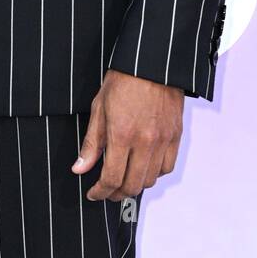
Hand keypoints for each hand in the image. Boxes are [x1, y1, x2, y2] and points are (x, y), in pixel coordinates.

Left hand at [72, 69, 183, 200]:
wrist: (151, 63)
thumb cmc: (123, 80)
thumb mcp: (99, 108)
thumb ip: (91, 143)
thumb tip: (80, 168)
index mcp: (122, 134)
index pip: (111, 178)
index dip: (101, 191)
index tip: (94, 193)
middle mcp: (145, 142)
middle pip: (132, 185)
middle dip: (116, 194)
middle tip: (107, 191)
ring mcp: (163, 140)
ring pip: (150, 180)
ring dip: (135, 185)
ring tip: (123, 181)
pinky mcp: (176, 136)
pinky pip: (167, 167)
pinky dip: (154, 173)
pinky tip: (143, 168)